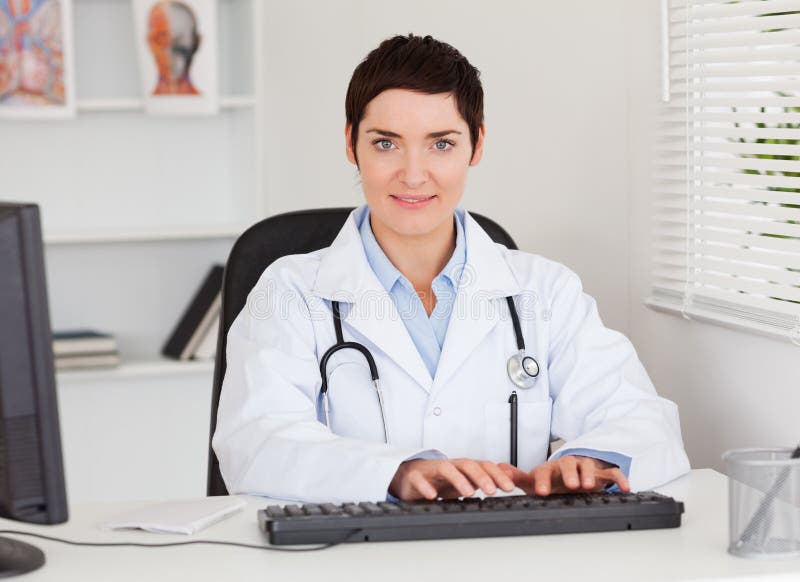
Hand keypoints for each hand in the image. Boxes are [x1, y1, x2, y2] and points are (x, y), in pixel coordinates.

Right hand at [389, 458, 518, 500]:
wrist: (409, 476)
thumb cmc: (439, 479)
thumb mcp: (465, 480)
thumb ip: (485, 479)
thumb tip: (510, 479)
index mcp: (463, 468)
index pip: (483, 465)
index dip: (497, 474)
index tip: (509, 487)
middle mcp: (450, 466)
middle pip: (467, 464)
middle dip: (481, 476)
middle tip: (492, 490)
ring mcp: (432, 470)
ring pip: (446, 468)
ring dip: (459, 479)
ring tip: (468, 493)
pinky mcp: (414, 477)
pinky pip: (419, 479)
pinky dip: (426, 486)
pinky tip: (433, 495)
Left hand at [499, 455, 629, 495]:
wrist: (575, 473)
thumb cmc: (554, 479)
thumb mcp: (535, 480)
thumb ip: (518, 477)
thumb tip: (499, 469)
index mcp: (551, 468)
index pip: (545, 470)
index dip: (543, 480)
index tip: (542, 492)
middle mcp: (568, 465)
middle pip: (568, 464)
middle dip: (569, 474)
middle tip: (570, 485)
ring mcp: (586, 467)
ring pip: (589, 465)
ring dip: (589, 474)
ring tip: (589, 486)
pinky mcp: (603, 473)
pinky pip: (613, 473)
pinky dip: (619, 479)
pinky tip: (625, 488)